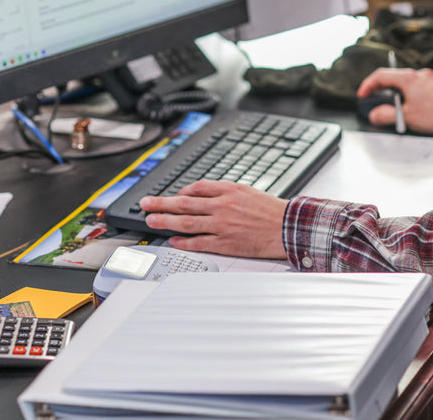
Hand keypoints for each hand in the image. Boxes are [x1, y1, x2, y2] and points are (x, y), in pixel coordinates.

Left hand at [139, 180, 287, 259]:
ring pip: (186, 223)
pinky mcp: (225, 243)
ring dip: (165, 221)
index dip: (180, 192)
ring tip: (151, 220)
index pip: (195, 188)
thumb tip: (200, 194)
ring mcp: (222, 225)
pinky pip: (198, 242)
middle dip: (161, 203)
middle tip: (145, 204)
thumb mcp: (247, 190)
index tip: (172, 196)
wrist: (287, 227)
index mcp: (228, 190)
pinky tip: (172, 240)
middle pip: (183, 204)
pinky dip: (183, 241)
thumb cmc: (270, 210)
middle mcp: (222, 206)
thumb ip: (223, 191)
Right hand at [357, 66, 432, 135]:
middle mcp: (418, 74)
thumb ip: (385, 115)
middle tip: (373, 99)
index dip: (368, 85)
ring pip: (403, 81)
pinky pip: (414, 85)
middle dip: (380, 88)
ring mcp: (427, 78)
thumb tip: (374, 115)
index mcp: (408, 78)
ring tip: (392, 106)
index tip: (363, 95)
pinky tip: (408, 105)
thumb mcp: (406, 117)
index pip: (381, 75)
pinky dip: (405, 93)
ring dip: (393, 92)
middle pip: (392, 77)